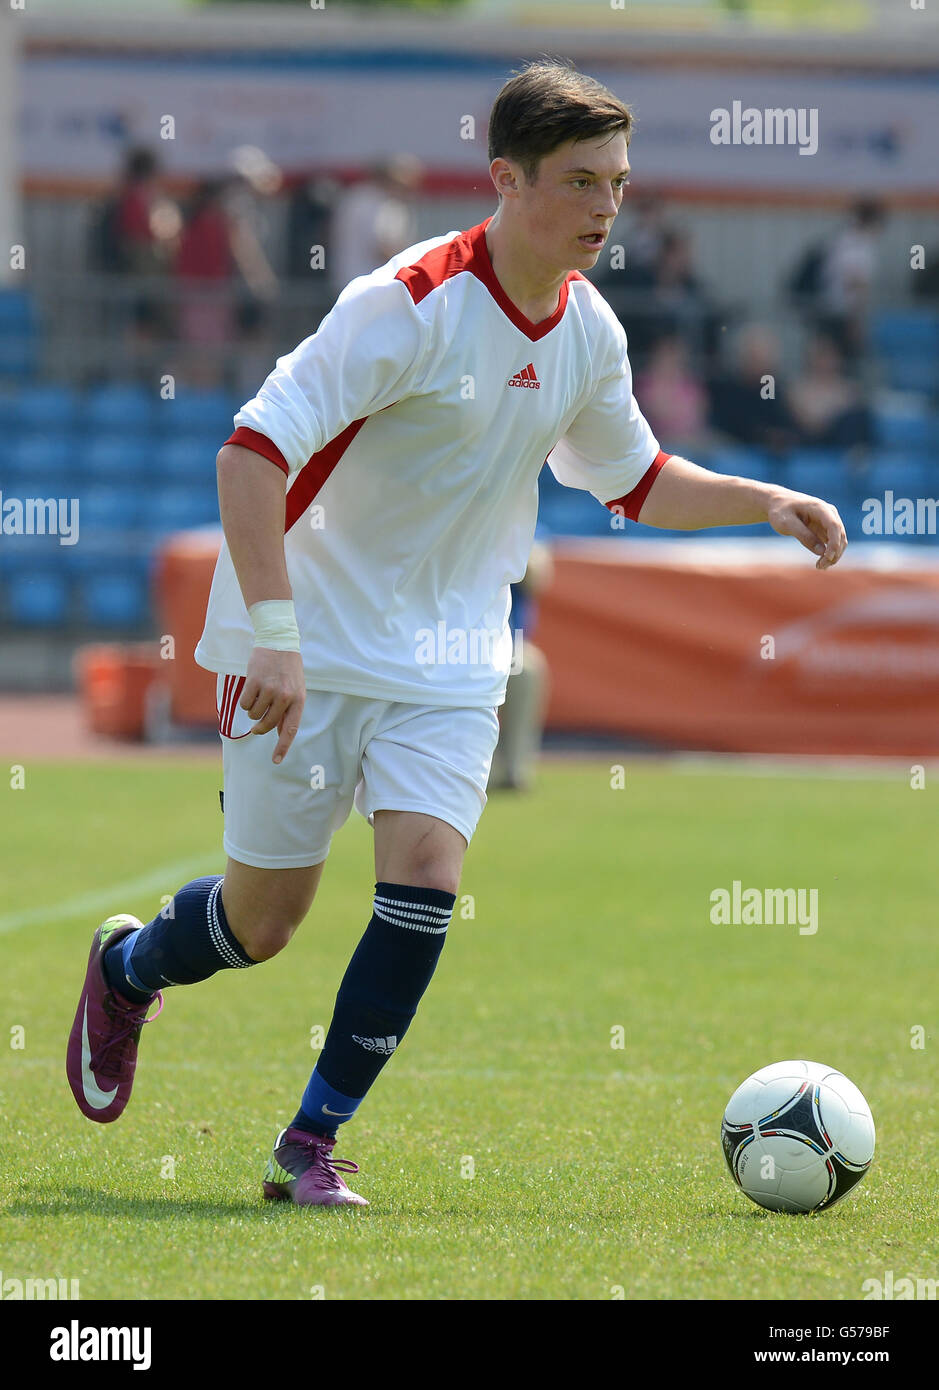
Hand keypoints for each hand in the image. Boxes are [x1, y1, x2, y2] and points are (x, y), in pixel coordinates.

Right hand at [240, 647, 304, 763]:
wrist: (278, 642)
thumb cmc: (287, 669)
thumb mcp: (296, 690)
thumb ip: (289, 712)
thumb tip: (282, 733)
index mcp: (298, 700)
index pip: (290, 729)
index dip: (282, 747)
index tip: (275, 760)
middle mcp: (285, 697)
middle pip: (267, 725)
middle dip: (260, 727)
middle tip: (257, 725)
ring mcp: (270, 689)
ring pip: (253, 715)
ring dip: (253, 709)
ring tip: (259, 694)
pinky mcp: (255, 682)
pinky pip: (245, 703)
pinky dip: (245, 701)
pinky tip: (252, 688)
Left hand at [766, 490, 846, 569]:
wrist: (778, 504)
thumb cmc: (781, 512)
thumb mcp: (787, 524)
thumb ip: (804, 536)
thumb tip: (822, 552)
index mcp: (820, 508)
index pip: (834, 526)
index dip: (834, 543)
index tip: (827, 557)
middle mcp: (829, 513)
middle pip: (840, 535)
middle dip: (834, 553)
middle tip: (820, 567)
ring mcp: (829, 521)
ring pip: (840, 541)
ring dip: (833, 555)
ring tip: (820, 567)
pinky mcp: (826, 529)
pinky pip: (833, 543)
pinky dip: (830, 554)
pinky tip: (821, 563)